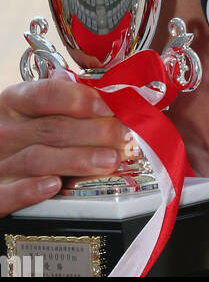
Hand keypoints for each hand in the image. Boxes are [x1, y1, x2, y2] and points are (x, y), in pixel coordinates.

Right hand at [0, 72, 128, 216]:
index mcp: (14, 103)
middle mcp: (4, 131)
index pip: (46, 94)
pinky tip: (56, 185)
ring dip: (79, 159)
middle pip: (51, 128)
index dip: (80, 99)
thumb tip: (98, 87)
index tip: (109, 107)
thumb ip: (60, 98)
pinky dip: (32, 190)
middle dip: (94, 132)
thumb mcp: (31, 108)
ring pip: (38, 159)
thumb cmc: (19, 132)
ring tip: (110, 160)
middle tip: (124, 137)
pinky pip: (10, 194)